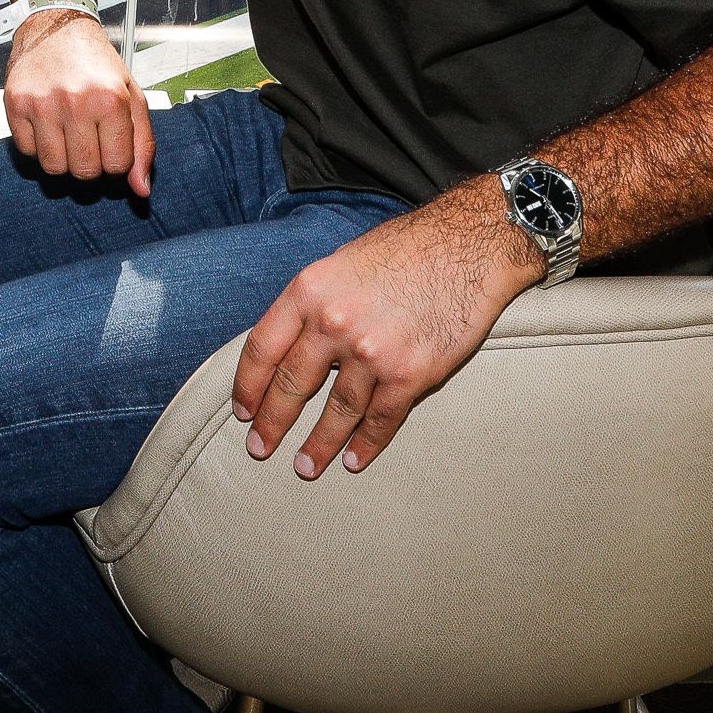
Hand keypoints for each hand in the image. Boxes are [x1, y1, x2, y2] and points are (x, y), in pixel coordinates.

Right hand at [3, 8, 152, 194]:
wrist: (56, 26)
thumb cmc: (96, 62)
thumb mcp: (131, 96)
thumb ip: (142, 145)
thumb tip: (141, 190)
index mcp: (111, 99)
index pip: (118, 166)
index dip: (116, 159)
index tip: (111, 143)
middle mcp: (75, 101)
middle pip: (85, 171)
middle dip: (91, 162)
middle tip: (90, 137)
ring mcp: (42, 104)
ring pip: (54, 168)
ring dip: (63, 158)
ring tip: (68, 133)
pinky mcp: (15, 104)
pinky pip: (27, 151)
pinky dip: (38, 145)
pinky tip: (47, 123)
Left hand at [232, 186, 541, 478]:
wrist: (468, 245)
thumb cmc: (405, 249)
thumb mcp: (341, 263)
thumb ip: (315, 303)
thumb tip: (293, 344)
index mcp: (309, 290)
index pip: (262, 348)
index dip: (248, 385)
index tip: (243, 410)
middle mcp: (334, 322)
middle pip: (291, 384)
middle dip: (273, 423)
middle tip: (260, 448)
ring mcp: (371, 351)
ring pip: (336, 411)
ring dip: (318, 445)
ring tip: (306, 467)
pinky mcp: (410, 373)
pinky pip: (380, 420)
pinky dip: (365, 444)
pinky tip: (353, 460)